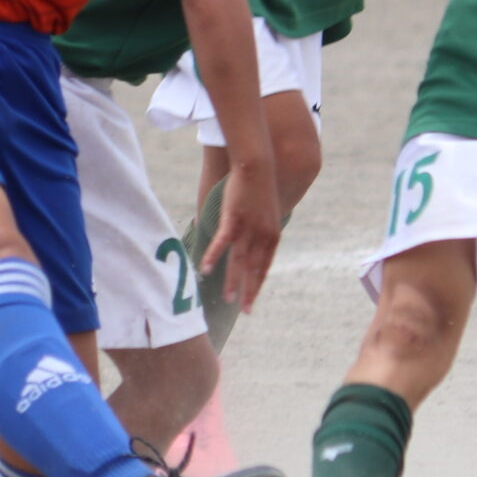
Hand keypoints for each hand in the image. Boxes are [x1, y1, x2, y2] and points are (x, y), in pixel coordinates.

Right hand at [199, 159, 281, 313]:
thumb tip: (254, 241)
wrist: (259, 166)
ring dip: (232, 281)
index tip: (252, 301)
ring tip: (227, 299)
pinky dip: (213, 256)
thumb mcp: (265, 213)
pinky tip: (205, 269)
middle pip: (253, 269)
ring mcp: (249, 228)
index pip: (264, 267)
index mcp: (272, 236)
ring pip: (239, 261)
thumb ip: (260, 230)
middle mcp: (262, 236)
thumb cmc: (260, 188)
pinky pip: (222, 243)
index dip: (257, 285)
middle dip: (248, 291)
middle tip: (244, 311)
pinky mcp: (234, 218)